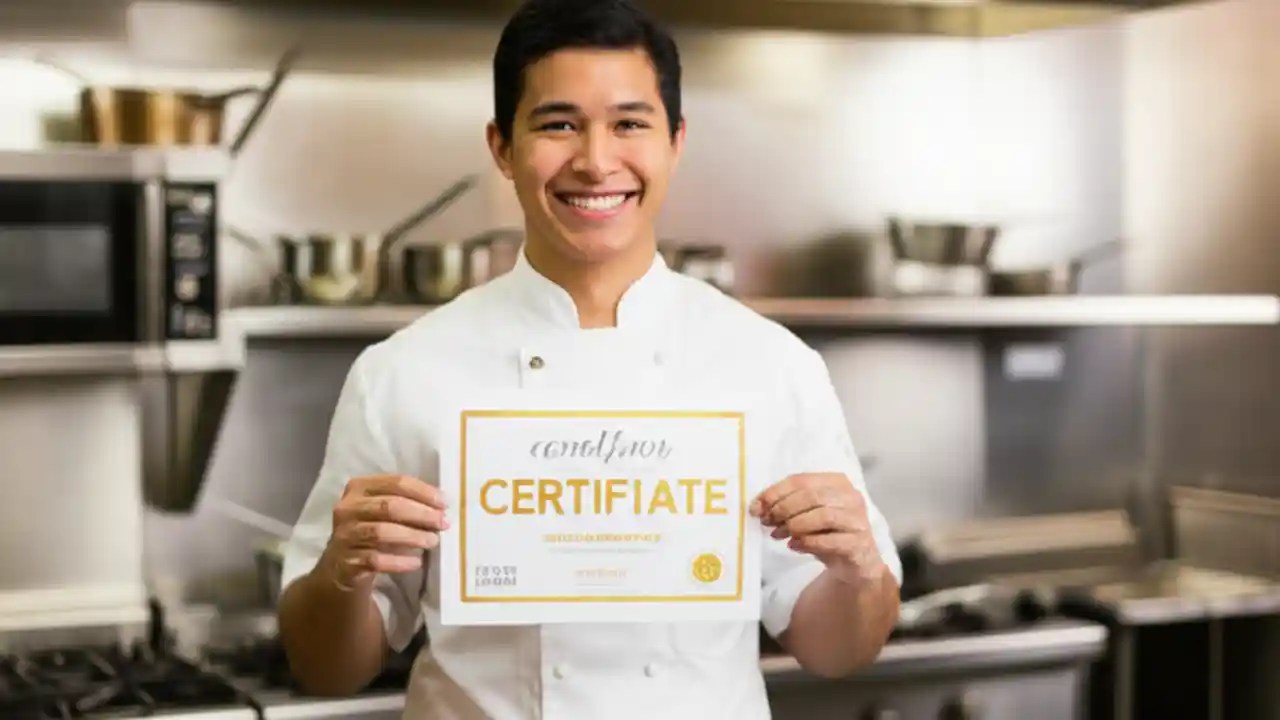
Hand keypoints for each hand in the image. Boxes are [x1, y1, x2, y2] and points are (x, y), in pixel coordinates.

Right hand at [321, 474, 448, 591]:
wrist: (341, 567)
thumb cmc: (370, 531)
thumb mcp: (381, 510)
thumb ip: (405, 502)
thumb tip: (440, 507)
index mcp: (359, 487)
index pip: (395, 482)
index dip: (423, 492)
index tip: (444, 503)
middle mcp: (348, 508)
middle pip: (389, 506)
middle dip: (421, 514)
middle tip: (443, 523)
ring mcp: (345, 535)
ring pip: (382, 532)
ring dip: (413, 537)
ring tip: (433, 541)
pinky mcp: (347, 561)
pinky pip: (376, 559)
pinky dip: (400, 561)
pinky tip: (416, 562)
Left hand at [750, 473, 884, 587]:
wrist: (854, 563)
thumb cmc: (827, 533)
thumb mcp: (806, 514)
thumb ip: (786, 506)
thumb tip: (757, 507)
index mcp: (836, 482)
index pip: (801, 480)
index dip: (775, 493)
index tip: (756, 507)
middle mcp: (851, 497)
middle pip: (812, 496)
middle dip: (783, 509)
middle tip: (767, 522)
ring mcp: (858, 520)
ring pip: (822, 516)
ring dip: (794, 525)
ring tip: (778, 535)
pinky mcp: (859, 543)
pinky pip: (830, 540)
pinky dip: (807, 543)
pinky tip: (794, 546)